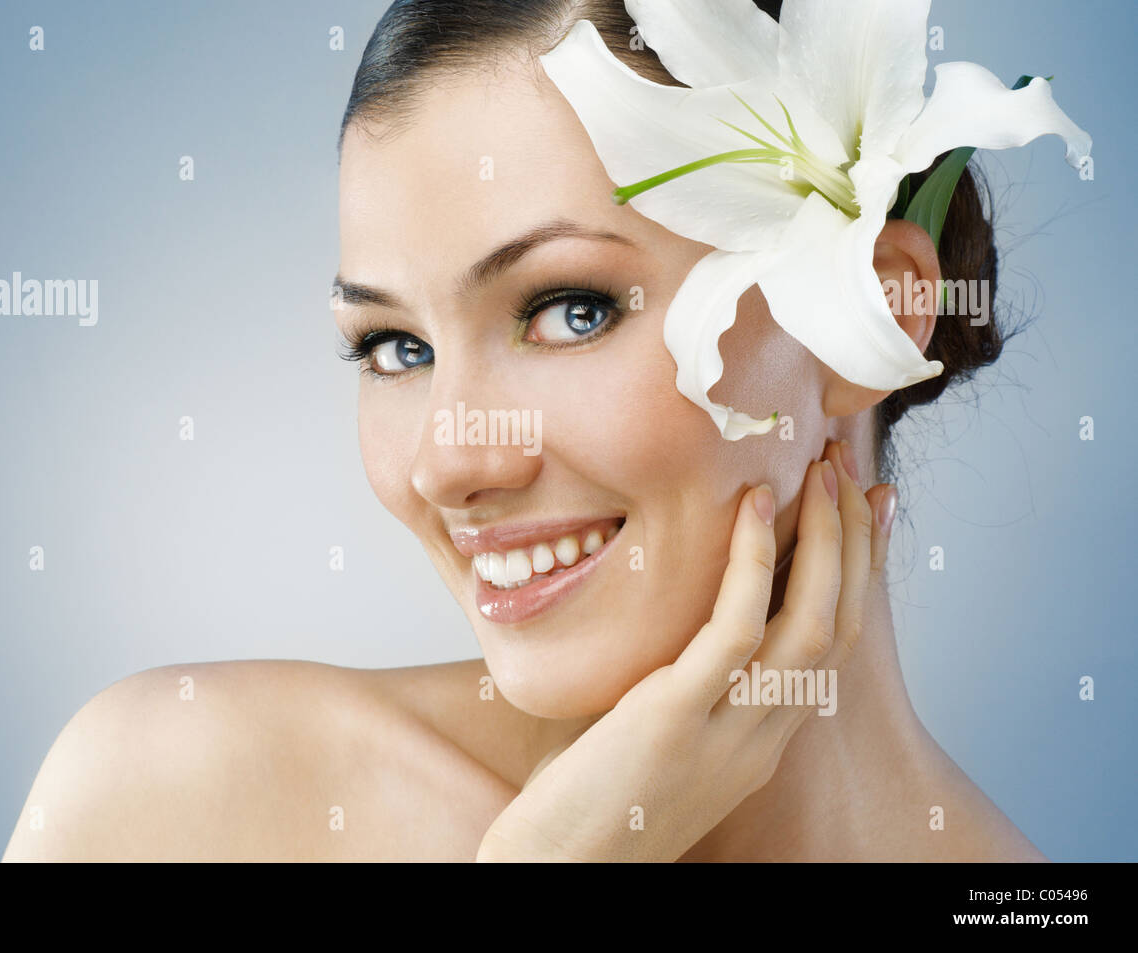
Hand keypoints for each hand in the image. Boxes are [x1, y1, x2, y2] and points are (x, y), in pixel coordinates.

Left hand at [476, 441, 895, 861]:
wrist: (559, 873)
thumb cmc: (592, 801)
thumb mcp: (658, 736)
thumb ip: (687, 685)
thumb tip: (680, 615)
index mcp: (761, 739)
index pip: (833, 644)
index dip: (859, 572)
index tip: (870, 509)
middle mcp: (762, 738)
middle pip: (840, 626)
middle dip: (856, 541)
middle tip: (852, 468)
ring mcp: (727, 731)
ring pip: (811, 625)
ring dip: (827, 541)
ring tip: (822, 471)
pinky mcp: (674, 719)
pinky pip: (735, 632)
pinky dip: (752, 564)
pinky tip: (754, 508)